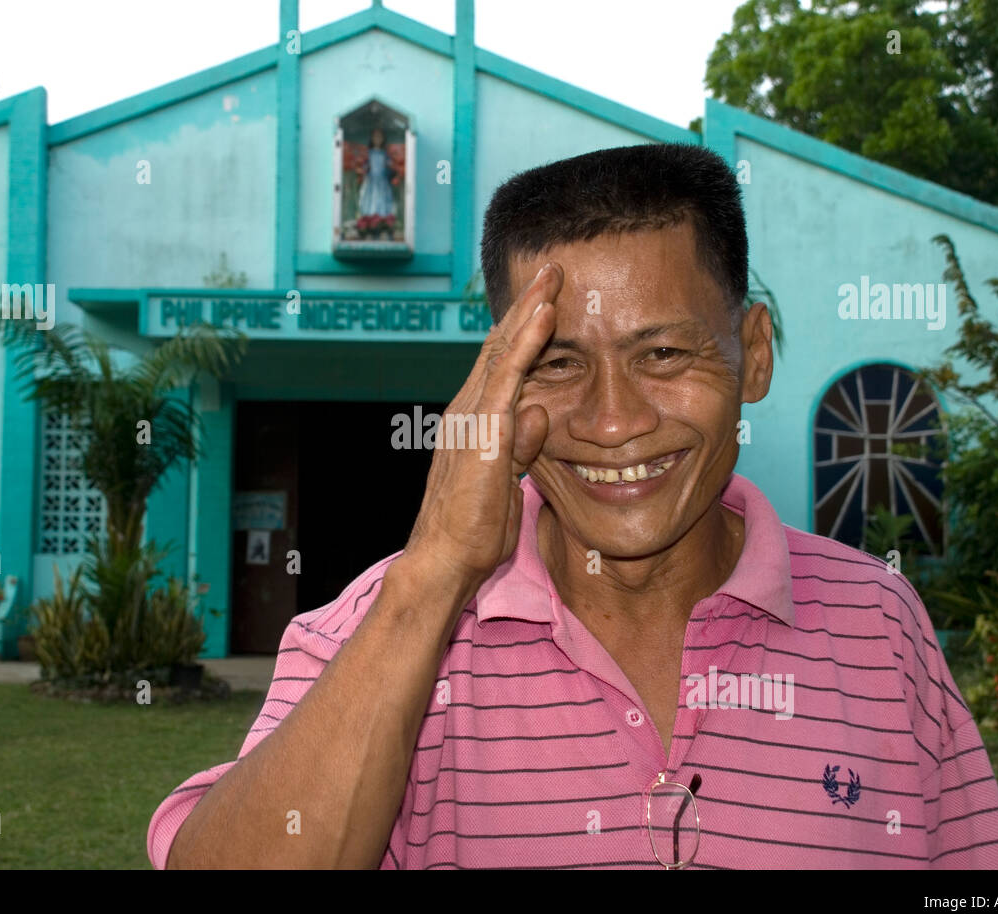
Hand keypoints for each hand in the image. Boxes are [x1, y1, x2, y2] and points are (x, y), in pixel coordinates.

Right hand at [403, 262, 562, 588]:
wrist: (445, 559)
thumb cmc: (473, 531)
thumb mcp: (507, 481)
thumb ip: (521, 445)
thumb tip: (539, 412)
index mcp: (472, 420)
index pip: (499, 365)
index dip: (523, 331)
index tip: (546, 301)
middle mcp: (466, 409)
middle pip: (499, 346)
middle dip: (526, 306)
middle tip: (552, 271)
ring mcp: (470, 416)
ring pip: (502, 349)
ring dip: (529, 310)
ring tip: (552, 277)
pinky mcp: (482, 429)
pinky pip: (508, 374)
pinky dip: (528, 340)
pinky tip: (545, 314)